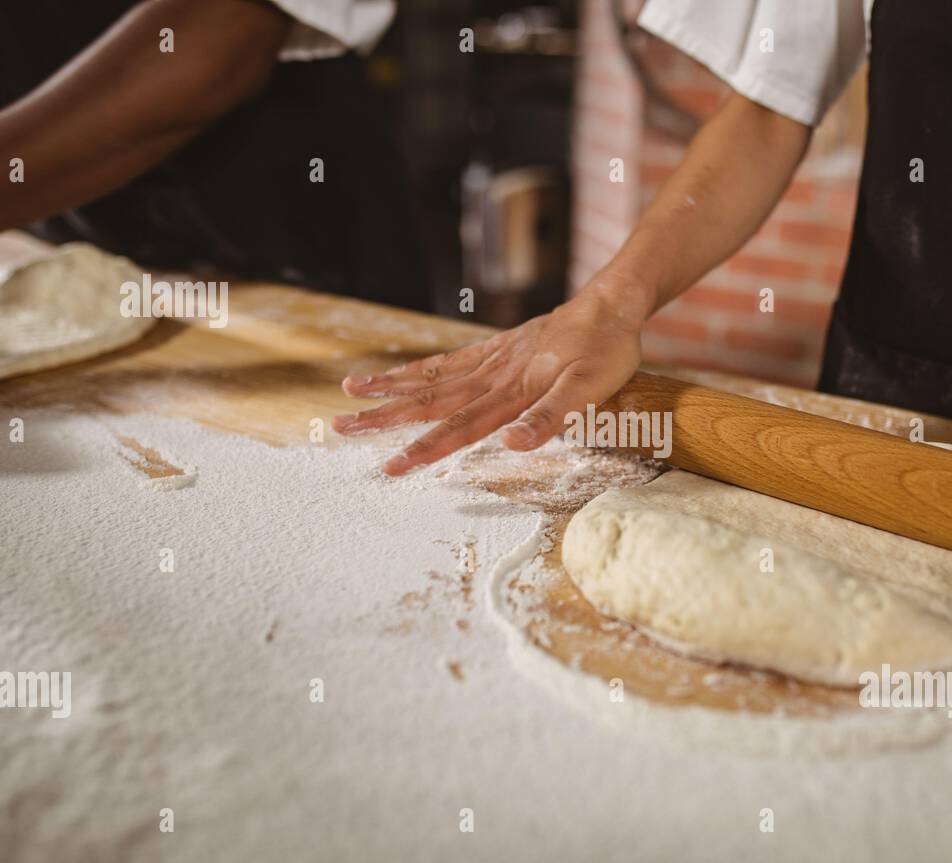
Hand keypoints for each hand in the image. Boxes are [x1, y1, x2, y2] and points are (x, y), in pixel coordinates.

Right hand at [333, 283, 643, 475]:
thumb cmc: (606, 352)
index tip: (392, 468)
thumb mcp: (591, 390)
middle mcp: (493, 376)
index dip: (425, 449)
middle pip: (431, 400)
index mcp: (511, 392)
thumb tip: (513, 444)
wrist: (612, 306)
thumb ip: (552, 417)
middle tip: (340, 427)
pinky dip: (423, 367)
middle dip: (386, 418)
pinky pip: (453, 359)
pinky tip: (404, 373)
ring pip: (432, 376)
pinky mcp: (500, 346)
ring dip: (391, 387)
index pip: (460, 427)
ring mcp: (493, 359)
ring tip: (351, 391)